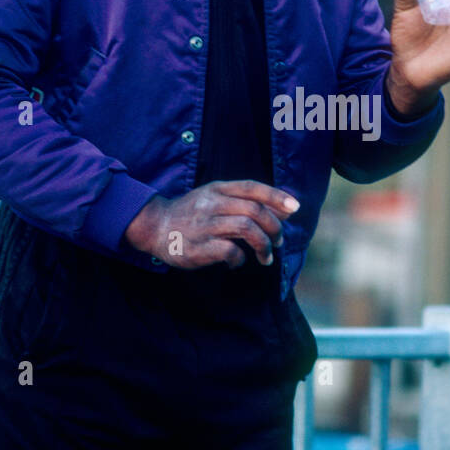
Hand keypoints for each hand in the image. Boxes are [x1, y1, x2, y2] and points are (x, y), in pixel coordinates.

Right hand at [123, 180, 299, 268]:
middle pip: (255, 210)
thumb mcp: (214, 196)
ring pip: (247, 228)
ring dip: (263, 244)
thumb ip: (244, 200)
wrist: (154, 226)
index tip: (295, 208)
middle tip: (279, 241)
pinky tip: (238, 262)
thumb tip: (283, 209)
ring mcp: (205, 225)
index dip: (277, 196)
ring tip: (266, 257)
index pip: (252, 187)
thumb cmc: (191, 213)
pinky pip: (230, 251)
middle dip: (274, 227)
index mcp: (218, 190)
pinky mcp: (199, 247)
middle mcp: (213, 204)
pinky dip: (240, 258)